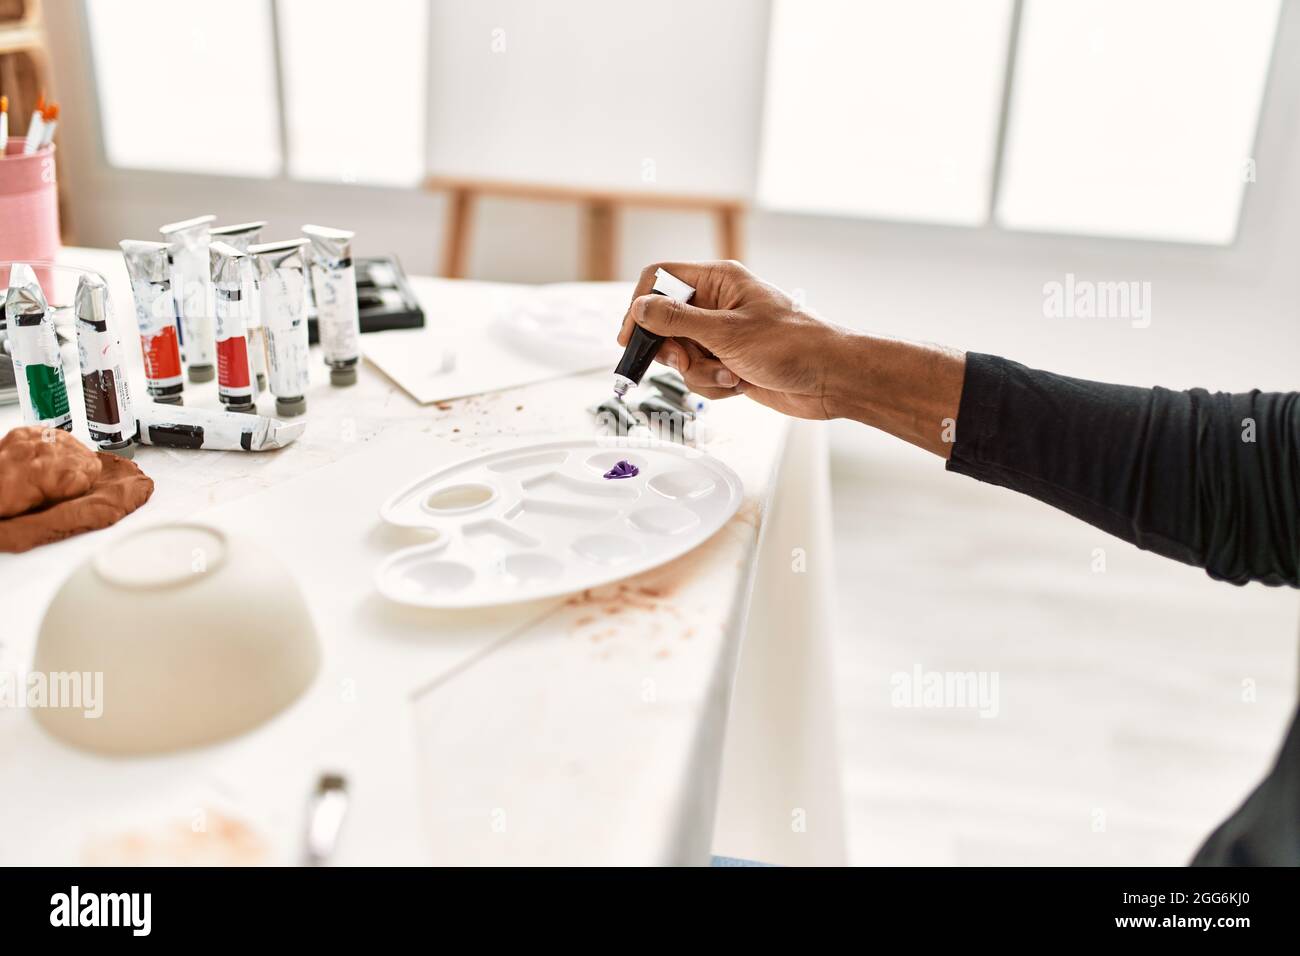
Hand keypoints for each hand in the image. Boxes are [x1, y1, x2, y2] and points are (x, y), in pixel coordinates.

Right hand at [617, 260, 851, 419]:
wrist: (832, 379)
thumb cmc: (794, 346)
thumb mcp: (727, 333)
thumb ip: (677, 322)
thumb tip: (640, 309)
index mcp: (719, 281)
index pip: (661, 279)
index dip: (640, 307)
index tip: (632, 338)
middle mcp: (718, 304)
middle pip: (666, 323)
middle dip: (675, 351)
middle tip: (688, 363)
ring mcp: (724, 335)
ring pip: (682, 355)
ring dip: (699, 373)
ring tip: (729, 374)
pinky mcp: (730, 361)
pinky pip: (701, 375)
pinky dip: (714, 385)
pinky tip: (740, 384)